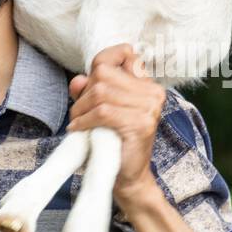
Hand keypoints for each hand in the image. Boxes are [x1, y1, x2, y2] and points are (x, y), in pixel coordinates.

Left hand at [67, 44, 166, 211]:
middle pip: (104, 74)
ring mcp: (149, 108)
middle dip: (84, 92)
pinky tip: (80, 129)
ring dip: (81, 109)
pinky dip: (85, 120)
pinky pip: (103, 112)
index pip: (123, 55)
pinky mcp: (141, 124)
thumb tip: (78, 80)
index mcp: (148, 86)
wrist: (127, 177)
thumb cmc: (113, 142)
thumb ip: (89, 92)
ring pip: (101, 93)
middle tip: (79, 112)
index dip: (102, 62)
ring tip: (78, 122)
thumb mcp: (100, 111)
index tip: (88, 82)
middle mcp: (153, 93)